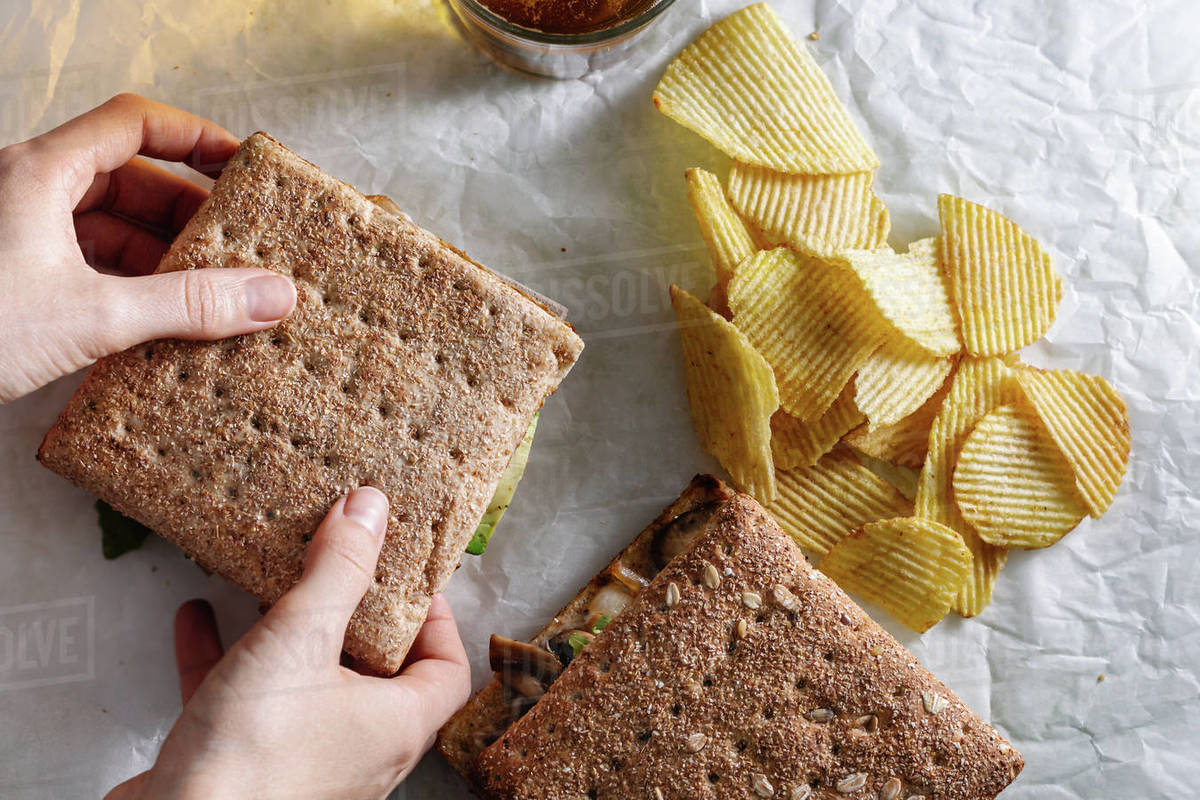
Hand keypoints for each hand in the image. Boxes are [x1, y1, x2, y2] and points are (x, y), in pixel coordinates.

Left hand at [0, 93, 296, 402]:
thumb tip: (271, 296)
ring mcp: (17, 236)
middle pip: (127, 179)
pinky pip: (88, 266)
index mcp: (39, 173)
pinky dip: (132, 287)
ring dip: (163, 258)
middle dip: (188, 214)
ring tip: (214, 292)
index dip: (196, 138)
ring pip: (107, 227)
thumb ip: (187, 305)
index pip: (133, 124)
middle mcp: (26, 193)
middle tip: (241, 247)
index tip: (243, 169)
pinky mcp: (15, 281)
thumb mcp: (92, 315)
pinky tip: (165, 322)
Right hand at [105, 487, 471, 799]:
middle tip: (341, 566)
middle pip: (377, 672)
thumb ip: (338, 569)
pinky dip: (226, 659)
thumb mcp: (302, 638)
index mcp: (396, 724)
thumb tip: (372, 507)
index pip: (447, 670)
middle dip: (356, 616)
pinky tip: (198, 616)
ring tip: (273, 583)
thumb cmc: (253, 755)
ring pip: (306, 685)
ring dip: (288, 633)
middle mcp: (359, 749)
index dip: (437, 620)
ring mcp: (301, 761)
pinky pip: (244, 702)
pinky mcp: (242, 766)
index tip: (409, 576)